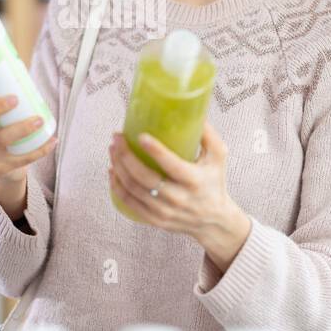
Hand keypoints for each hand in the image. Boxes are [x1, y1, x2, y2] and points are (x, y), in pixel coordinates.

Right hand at [0, 73, 56, 183]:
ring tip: (39, 120)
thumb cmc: (3, 129)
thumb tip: (22, 66)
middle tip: (15, 99)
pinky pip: (21, 159)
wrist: (5, 166)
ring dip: (20, 129)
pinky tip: (53, 141)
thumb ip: (5, 95)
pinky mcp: (0, 167)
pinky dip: (40, 149)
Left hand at [107, 120, 251, 269]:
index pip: (171, 165)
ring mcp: (164, 211)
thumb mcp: (218, 157)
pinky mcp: (154, 220)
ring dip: (118, 167)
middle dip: (125, 155)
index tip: (140, 135)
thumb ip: (207, 134)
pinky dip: (117, 186)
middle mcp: (178, 198)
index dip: (155, 150)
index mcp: (194, 180)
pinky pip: (129, 202)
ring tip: (112, 149)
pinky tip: (112, 170)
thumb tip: (193, 109)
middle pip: (144, 177)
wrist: (214, 220)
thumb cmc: (214, 182)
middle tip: (117, 138)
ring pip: (133, 189)